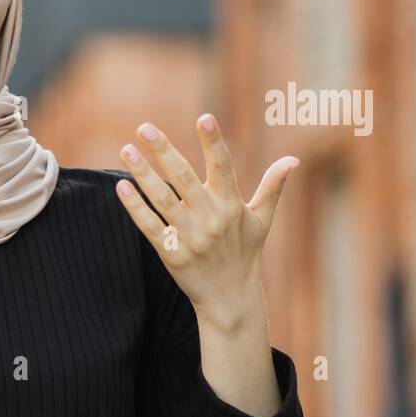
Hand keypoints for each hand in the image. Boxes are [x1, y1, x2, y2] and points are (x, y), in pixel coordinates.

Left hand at [114, 113, 297, 332]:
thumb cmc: (245, 253)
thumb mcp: (261, 220)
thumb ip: (272, 187)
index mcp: (232, 205)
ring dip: (143, 174)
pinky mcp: (172, 254)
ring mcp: (191, 237)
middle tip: (144, 127)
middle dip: (164, 151)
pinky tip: (122, 187)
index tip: (204, 118)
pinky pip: (150, 226)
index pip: (223, 167)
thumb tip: (293, 160)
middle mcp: (211, 219)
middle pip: (184, 179)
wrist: (230, 298)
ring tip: (126, 149)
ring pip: (163, 200)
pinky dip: (135, 207)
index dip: (213, 143)